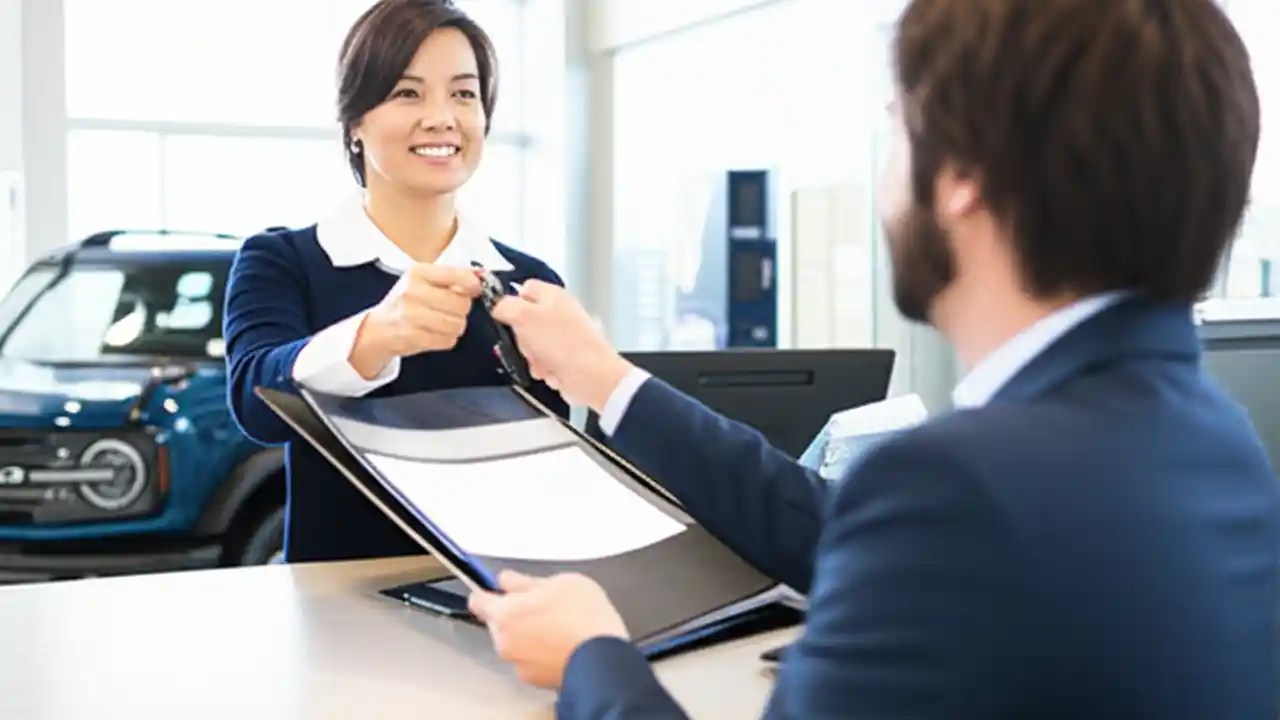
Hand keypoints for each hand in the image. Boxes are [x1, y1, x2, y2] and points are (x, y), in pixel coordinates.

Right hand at [350, 263, 481, 378]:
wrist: (378, 328)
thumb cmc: (405, 302)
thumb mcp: (422, 281)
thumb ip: (450, 278)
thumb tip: (479, 279)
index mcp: (417, 272)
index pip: (457, 275)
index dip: (473, 284)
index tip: (475, 288)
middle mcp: (413, 291)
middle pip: (461, 303)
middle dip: (461, 309)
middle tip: (450, 309)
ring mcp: (412, 315)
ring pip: (457, 324)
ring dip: (455, 326)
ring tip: (441, 322)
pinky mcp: (414, 336)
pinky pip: (448, 340)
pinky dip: (446, 339)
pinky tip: (434, 333)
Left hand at [468, 569, 628, 688]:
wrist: (603, 658)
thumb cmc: (584, 619)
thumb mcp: (561, 582)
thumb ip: (526, 581)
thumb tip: (509, 580)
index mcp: (505, 613)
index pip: (478, 600)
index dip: (489, 592)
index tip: (499, 589)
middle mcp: (504, 641)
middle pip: (498, 622)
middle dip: (515, 614)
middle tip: (543, 605)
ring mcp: (518, 663)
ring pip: (515, 642)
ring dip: (528, 634)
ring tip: (558, 626)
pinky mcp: (534, 679)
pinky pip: (530, 660)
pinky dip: (540, 653)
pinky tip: (561, 643)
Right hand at [489, 281, 631, 410]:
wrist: (590, 376)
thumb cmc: (565, 344)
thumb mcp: (523, 316)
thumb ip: (505, 306)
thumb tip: (497, 307)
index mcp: (553, 295)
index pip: (524, 288)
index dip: (511, 302)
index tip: (505, 316)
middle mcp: (560, 313)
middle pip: (524, 321)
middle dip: (521, 337)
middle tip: (529, 342)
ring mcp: (563, 336)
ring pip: (530, 345)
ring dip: (531, 357)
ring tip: (543, 359)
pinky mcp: (565, 356)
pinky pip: (541, 362)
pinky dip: (543, 368)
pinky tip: (552, 369)